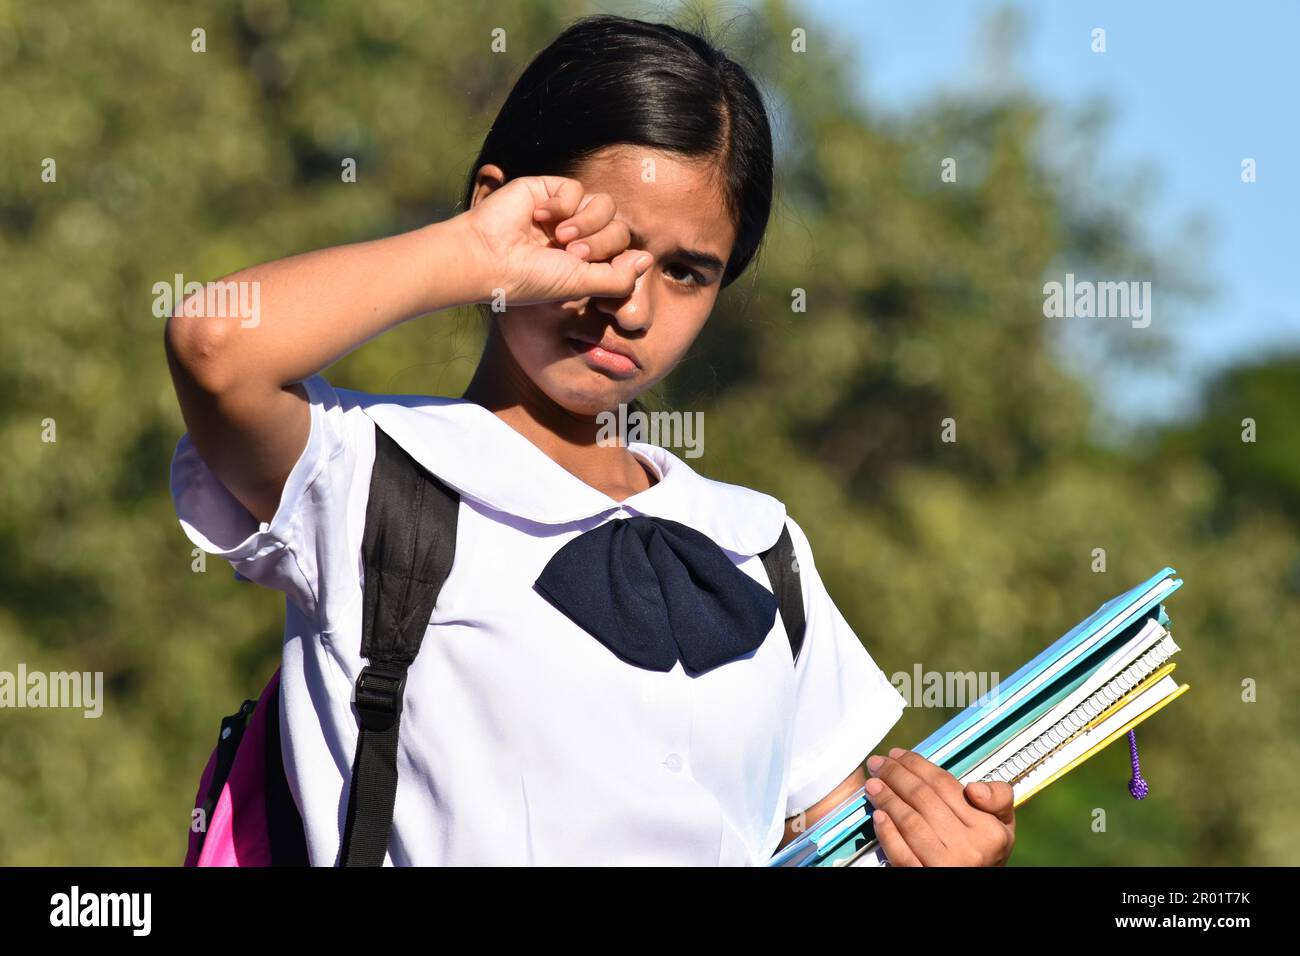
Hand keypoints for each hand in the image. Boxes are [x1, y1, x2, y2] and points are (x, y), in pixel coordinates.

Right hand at [458, 174, 653, 306]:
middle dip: (600, 241)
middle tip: (571, 252)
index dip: (615, 257)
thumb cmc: (530, 280)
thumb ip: (617, 277)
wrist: (489, 258)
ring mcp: (564, 214)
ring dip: (586, 222)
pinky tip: (540, 215)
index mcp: (586, 262)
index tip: (587, 267)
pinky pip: (576, 188)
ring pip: (605, 205)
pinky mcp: (548, 191)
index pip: (623, 250)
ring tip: (560, 236)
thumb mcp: (580, 285)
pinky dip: (563, 203)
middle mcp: (578, 237)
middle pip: (618, 228)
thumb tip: (647, 259)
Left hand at [865, 748, 1015, 865]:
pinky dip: (887, 833)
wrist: (976, 888)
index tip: (898, 755)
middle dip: (896, 775)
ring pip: (910, 822)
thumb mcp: (1001, 826)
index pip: (945, 785)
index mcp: (989, 830)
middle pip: (924, 799)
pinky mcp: (924, 878)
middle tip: (878, 764)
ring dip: (887, 798)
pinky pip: (901, 854)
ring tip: (872, 785)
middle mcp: (971, 848)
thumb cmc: (983, 852)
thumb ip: (998, 799)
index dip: (917, 764)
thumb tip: (974, 788)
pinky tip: (878, 817)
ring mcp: (947, 866)